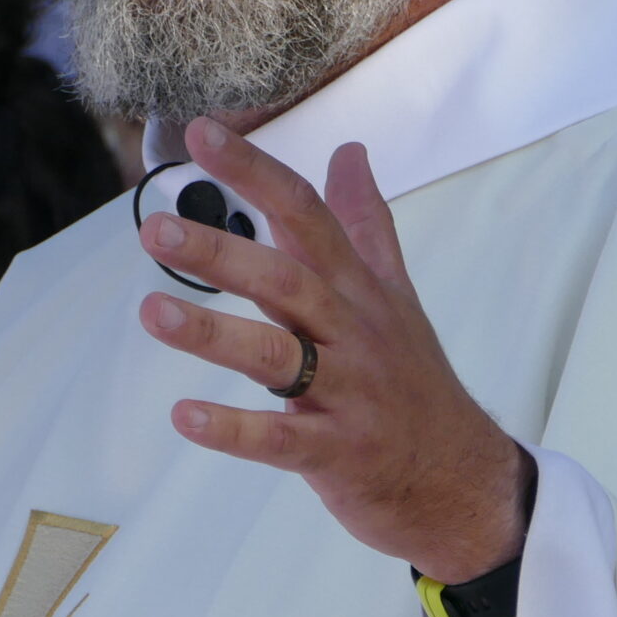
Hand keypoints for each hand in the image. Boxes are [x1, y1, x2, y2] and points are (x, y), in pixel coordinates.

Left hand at [136, 118, 531, 584]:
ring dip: (212, 332)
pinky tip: (184, 416)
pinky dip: (233, 430)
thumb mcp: (396, 296)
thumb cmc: (415, 383)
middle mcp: (353, 332)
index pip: (306, 214)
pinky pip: (280, 441)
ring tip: (151, 312)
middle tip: (156, 229)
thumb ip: (365, 224)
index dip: (255, 172)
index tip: (201, 133)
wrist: (465, 483)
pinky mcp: (337, 453)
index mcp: (358, 290)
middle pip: (286, 280)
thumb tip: (349, 151)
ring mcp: (348, 394)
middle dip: (222, 252)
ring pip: (276, 355)